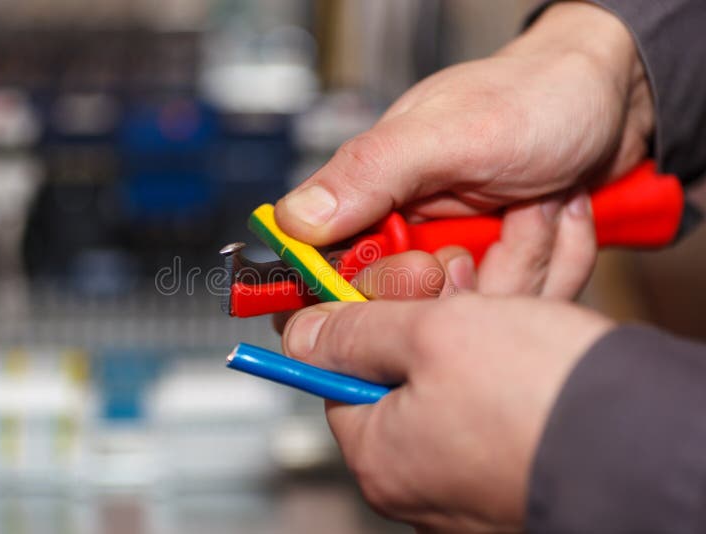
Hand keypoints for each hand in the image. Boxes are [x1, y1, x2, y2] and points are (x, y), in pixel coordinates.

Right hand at [275, 2, 652, 297]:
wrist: (607, 98)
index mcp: (371, 196)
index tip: (426, 272)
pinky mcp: (498, 274)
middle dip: (467, 281)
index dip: (370, 294)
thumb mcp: (453, 132)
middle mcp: (405, 232)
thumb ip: (370, 171)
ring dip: (528, 264)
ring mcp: (455, 257)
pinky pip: (521, 305)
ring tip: (545, 205)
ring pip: (473, 315)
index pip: (328, 276)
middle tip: (498, 228)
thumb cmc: (534, 97)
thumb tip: (293, 220)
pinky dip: (557, 266)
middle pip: (405, 313)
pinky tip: (563, 216)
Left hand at [282, 295, 614, 531]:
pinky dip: (513, 340)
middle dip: (430, 308)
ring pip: (461, 368)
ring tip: (507, 266)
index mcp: (383, 454)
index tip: (372, 288)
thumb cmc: (539, 399)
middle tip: (454, 275)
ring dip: (479, 312)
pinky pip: (502, 386)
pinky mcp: (522, 451)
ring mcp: (475, 467)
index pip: (340, 378)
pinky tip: (532, 301)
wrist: (648, 439)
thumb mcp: (427, 335)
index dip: (356, 321)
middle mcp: (424, 473)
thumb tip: (303, 336)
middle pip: (405, 368)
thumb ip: (356, 331)